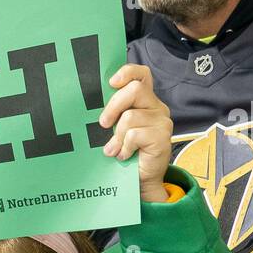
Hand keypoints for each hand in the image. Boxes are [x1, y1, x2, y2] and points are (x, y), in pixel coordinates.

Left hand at [97, 64, 173, 202]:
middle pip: (134, 90)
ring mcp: (162, 122)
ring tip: (114, 149)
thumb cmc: (125, 151)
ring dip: (116, 136)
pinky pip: (135, 135)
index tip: (111, 82)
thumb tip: (89, 103)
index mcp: (145, 101)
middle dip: (113, 106)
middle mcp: (156, 107)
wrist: (141, 180)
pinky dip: (124, 147)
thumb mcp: (116, 128)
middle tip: (103, 123)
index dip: (127, 72)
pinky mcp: (162, 137)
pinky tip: (124, 155)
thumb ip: (113, 113)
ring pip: (130, 117)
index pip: (141, 75)